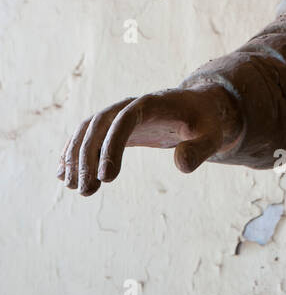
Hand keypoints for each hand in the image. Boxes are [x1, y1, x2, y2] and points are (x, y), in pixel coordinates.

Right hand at [57, 84, 242, 195]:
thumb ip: (200, 150)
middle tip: (85, 190)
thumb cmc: (206, 123)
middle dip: (87, 156)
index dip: (112, 146)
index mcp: (153, 104)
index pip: (125, 119)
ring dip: (76, 157)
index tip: (108, 178)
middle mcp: (130, 105)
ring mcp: (120, 114)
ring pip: (88, 130)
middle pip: (99, 124)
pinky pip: (88, 136)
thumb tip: (181, 165)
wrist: (199, 109)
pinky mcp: (115, 127)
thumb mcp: (212, 136)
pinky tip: (64, 176)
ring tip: (75, 188)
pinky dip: (73, 152)